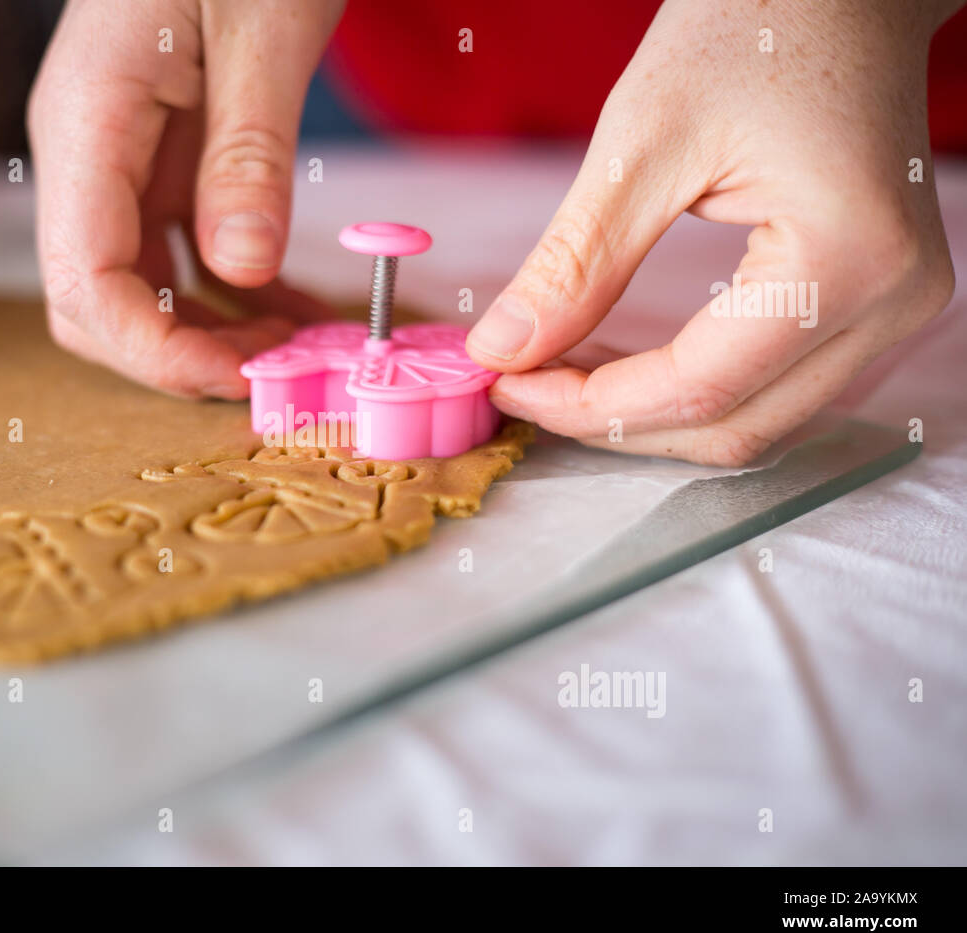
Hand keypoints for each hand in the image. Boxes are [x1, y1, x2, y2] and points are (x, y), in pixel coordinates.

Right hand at [28, 0, 344, 397]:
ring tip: (295, 344)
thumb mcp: (264, 30)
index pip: (84, 283)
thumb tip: (242, 273)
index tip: (242, 379)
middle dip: (178, 355)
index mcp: (87, 121)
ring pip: (137, 289)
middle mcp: (86, 153)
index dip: (154, 353)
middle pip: (95, 303)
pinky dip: (231, 296)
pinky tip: (291, 306)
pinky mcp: (162, 162)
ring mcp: (120, 161)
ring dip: (209, 333)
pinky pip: (179, 255)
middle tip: (275, 369)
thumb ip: (248, 155)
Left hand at [466, 0, 958, 465]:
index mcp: (848, 260)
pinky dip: (690, 389)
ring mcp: (895, 308)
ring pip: (755, 421)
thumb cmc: (756, 23)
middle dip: (616, 424)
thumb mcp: (643, 142)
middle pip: (733, 428)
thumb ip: (576, 262)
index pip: (699, 388)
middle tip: (524, 385)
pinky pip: (773, 385)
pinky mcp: (874, 300)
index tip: (504, 386)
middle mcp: (893, 303)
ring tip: (562, 372)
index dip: (588, 406)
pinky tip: (621, 360)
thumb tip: (501, 350)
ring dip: (651, 416)